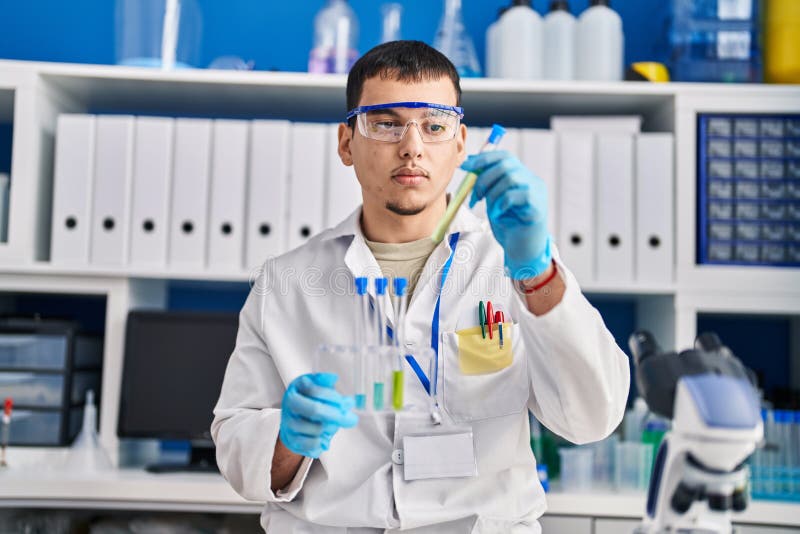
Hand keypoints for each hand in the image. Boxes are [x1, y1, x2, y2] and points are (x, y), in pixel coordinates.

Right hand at [279, 373, 357, 457]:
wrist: (295, 419)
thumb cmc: (310, 400)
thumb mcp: (318, 386)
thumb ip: (327, 384)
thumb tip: (333, 378)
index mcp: (297, 387)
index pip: (315, 391)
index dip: (334, 398)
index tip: (345, 403)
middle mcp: (290, 403)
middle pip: (315, 410)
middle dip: (335, 415)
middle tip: (349, 419)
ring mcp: (288, 422)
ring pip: (316, 428)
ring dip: (330, 428)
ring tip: (332, 426)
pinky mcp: (291, 439)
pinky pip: (311, 443)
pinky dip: (321, 442)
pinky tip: (325, 437)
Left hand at [462, 150, 551, 279]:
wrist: (522, 250)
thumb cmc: (508, 226)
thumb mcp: (494, 200)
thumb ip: (487, 184)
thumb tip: (469, 164)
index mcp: (522, 177)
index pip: (504, 157)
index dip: (484, 158)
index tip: (466, 165)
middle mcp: (532, 180)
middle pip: (506, 164)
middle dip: (484, 178)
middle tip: (475, 196)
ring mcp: (538, 192)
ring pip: (510, 178)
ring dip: (492, 193)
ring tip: (488, 208)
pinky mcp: (537, 207)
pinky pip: (515, 196)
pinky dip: (501, 204)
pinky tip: (499, 215)